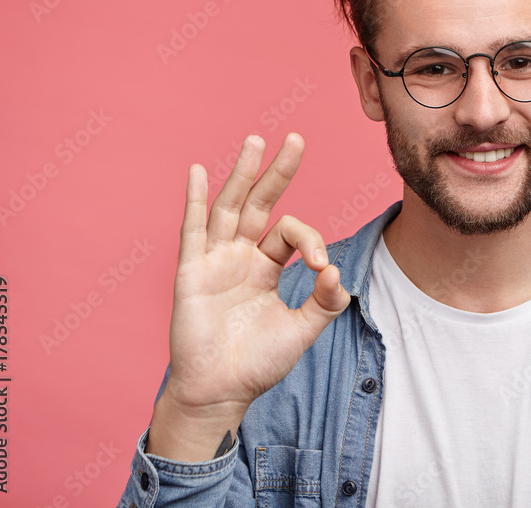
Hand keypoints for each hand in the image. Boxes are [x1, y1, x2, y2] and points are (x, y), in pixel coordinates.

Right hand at [146, 133, 349, 460]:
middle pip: (261, 203)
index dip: (312, 240)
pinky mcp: (192, 273)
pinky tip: (201, 172)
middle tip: (296, 138)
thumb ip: (325, 302)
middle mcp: (241, 256)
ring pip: (230, 208)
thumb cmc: (259, 363)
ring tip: (256, 140)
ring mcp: (215, 260)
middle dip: (278, 172)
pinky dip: (197, 201)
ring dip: (242, 173)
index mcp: (266, 266)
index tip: (323, 267)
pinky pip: (194, 231)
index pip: (291, 233)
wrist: (221, 392)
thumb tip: (338, 272)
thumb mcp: (302, 331)